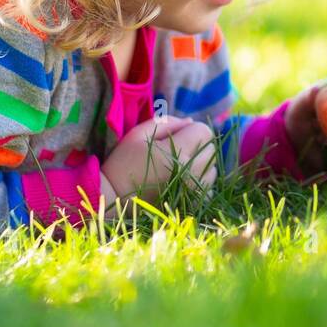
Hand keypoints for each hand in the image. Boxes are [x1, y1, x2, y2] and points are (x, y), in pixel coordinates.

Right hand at [101, 114, 218, 205]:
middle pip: (211, 149)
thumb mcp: (139, 134)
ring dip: (200, 164)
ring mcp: (195, 191)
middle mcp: (193, 174)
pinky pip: (208, 187)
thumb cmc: (124, 163)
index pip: (204, 131)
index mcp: (179, 154)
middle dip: (197, 145)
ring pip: (212, 168)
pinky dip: (199, 183)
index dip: (191, 130)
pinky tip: (180, 182)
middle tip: (174, 151)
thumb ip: (167, 122)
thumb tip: (190, 121)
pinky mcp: (194, 205)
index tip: (174, 136)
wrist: (114, 199)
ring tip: (176, 168)